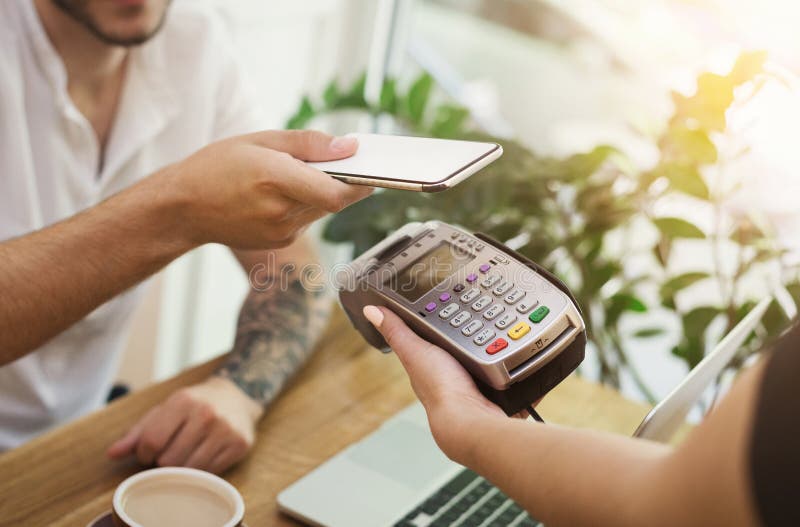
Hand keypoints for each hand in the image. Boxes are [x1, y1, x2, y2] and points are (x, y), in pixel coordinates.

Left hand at [107, 376, 261, 473]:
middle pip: (169, 460)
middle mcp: (206, 414)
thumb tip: (112, 454)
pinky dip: (201, 470)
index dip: (145, 453)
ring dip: (182, 468)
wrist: (236, 395)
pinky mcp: (239, 444)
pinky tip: (203, 455)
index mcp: (183, 401)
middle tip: (171, 451)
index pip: (152, 441)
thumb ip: (137, 433)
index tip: (151, 451)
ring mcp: (225, 430)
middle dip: (164, 462)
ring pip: (190, 470)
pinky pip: (210, 473)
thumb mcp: (164, 410)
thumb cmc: (193, 404)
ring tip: (185, 454)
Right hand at [153, 129, 372, 249]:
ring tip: (302, 173)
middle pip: (334, 201)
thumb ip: (308, 143)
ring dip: (324, 192)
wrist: (183, 208)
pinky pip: (307, 220)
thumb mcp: (260, 140)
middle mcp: (280, 211)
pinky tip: (285, 192)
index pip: (335, 192)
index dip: (360, 182)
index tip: (370, 166)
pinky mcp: (279, 241)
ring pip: (322, 211)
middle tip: (344, 162)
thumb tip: (349, 147)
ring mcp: (281, 232)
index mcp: (274, 180)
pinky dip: (307, 204)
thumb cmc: (217, 166)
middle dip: (345, 181)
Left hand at [363, 305, 508, 463]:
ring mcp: (472, 384)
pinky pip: (501, 369)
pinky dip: (506, 362)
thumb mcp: (415, 351)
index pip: (430, 336)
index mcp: (427, 363)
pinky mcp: (494, 390)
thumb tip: (371, 311)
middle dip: (471, 330)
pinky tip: (510, 351)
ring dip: (492, 346)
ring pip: (483, 356)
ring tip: (499, 327)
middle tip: (480, 307)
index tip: (446, 300)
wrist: (472, 420)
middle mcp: (448, 375)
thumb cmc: (440, 390)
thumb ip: (397, 331)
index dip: (437, 320)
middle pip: (459, 345)